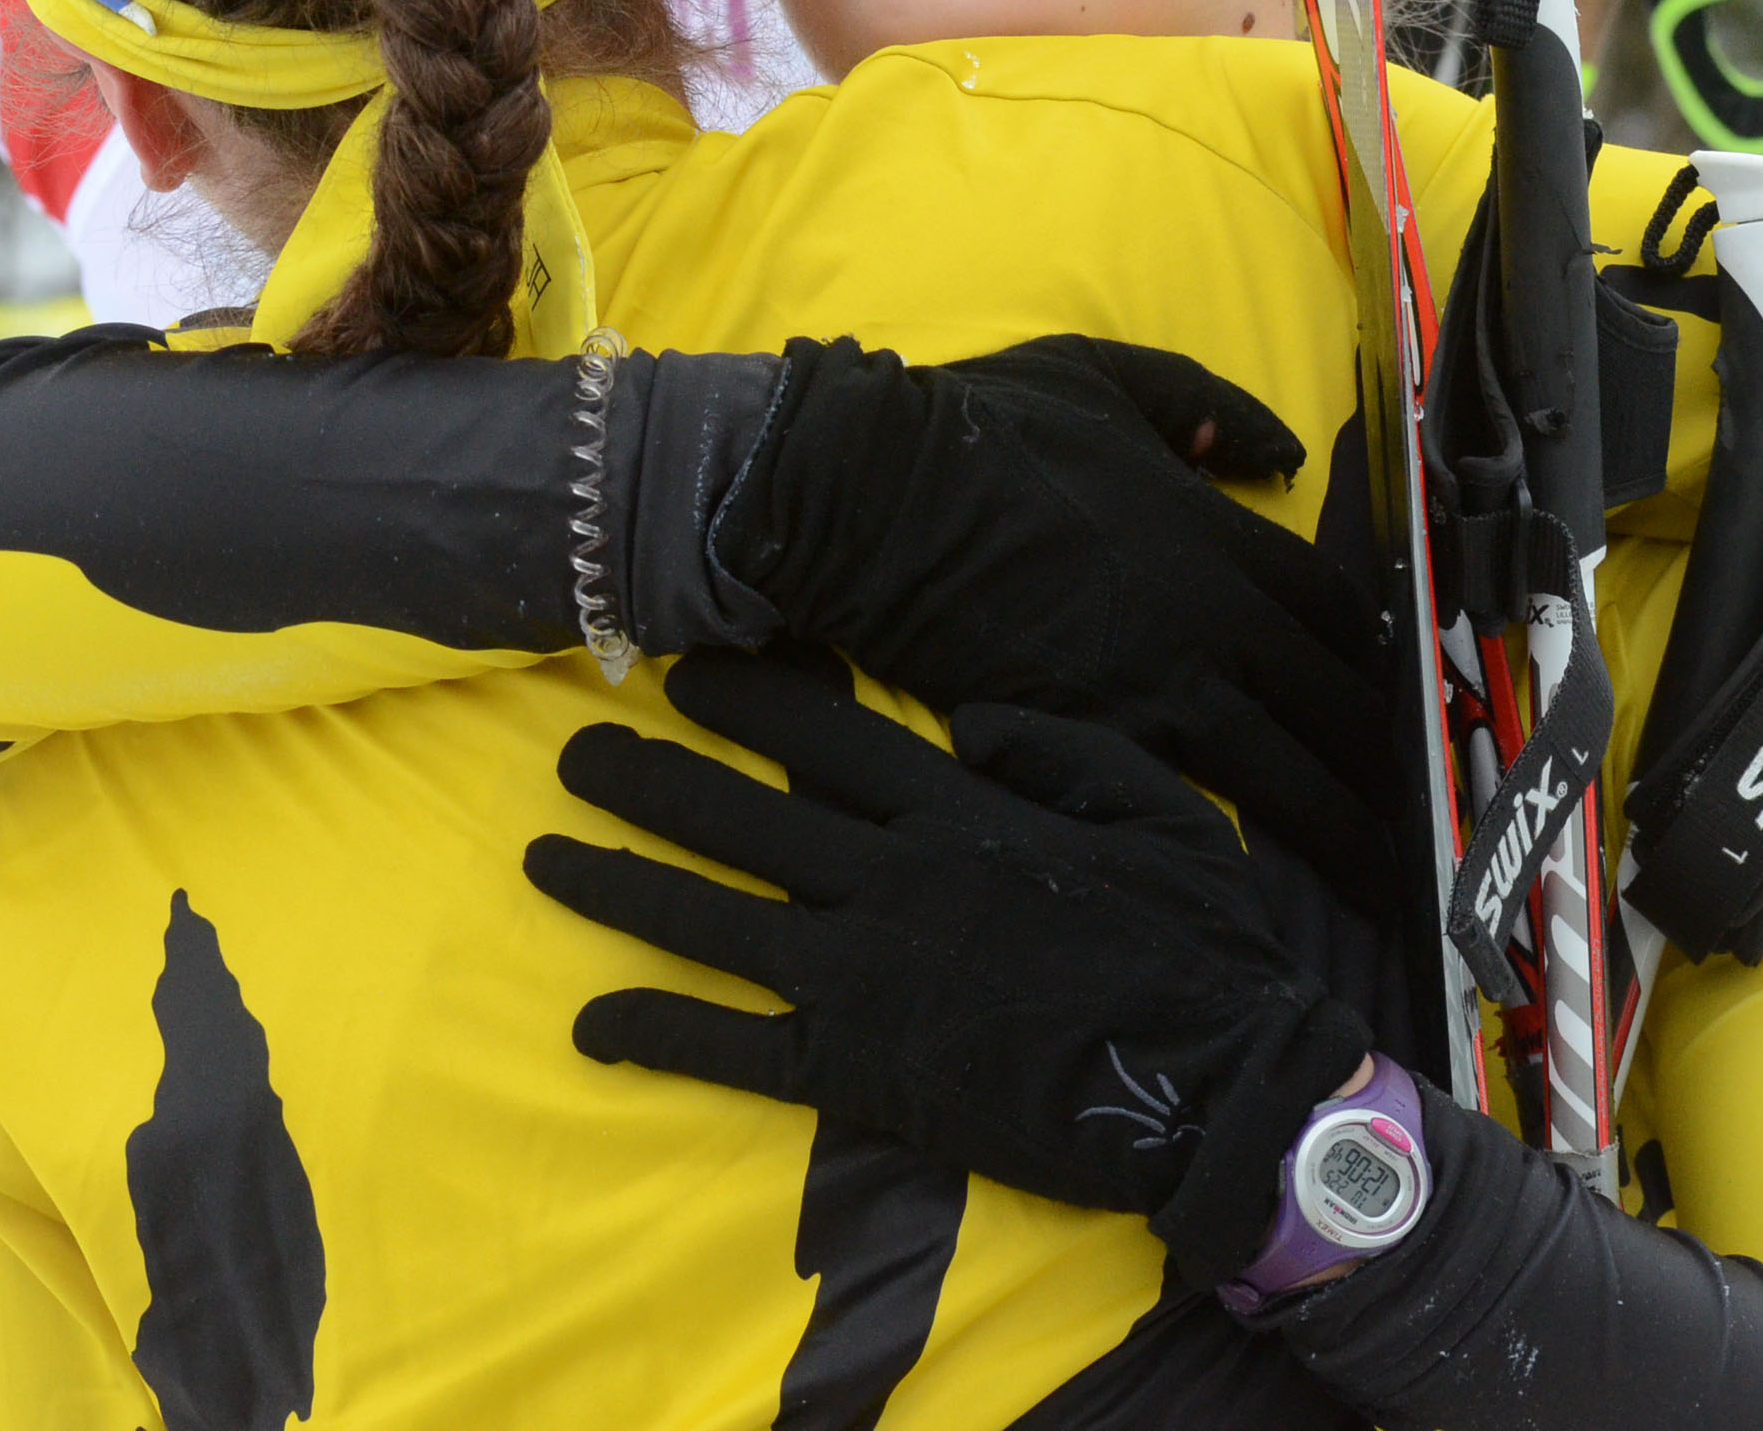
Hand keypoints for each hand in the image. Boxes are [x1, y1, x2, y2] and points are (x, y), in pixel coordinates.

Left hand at [526, 648, 1372, 1282]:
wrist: (1217, 1088)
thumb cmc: (1202, 944)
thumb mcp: (1159, 804)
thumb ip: (1058, 745)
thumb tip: (964, 717)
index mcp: (962, 814)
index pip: (828, 739)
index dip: (747, 702)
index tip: (684, 674)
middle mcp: (893, 883)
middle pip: (743, 820)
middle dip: (649, 781)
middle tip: (573, 753)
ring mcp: (868, 979)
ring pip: (714, 922)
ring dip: (622, 887)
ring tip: (546, 859)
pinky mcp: (861, 1074)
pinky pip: (738, 1049)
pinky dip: (661, 1034)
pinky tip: (594, 1025)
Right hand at [718, 336, 1394, 911]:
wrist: (866, 498)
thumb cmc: (980, 428)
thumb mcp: (1106, 376)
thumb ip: (1205, 406)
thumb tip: (1278, 449)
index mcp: (1217, 535)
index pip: (1336, 610)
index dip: (1372, 654)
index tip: (1390, 689)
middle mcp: (1207, 622)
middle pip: (1335, 706)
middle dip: (1383, 761)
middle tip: (1419, 809)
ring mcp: (1151, 690)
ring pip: (1283, 776)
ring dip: (1342, 827)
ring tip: (1383, 876)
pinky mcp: (1088, 742)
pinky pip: (1185, 804)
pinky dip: (1228, 842)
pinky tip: (1257, 880)